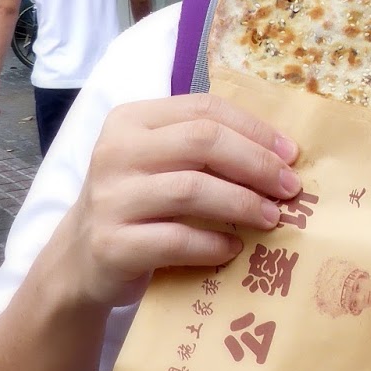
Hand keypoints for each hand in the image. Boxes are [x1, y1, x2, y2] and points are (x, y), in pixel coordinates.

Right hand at [55, 93, 302, 311]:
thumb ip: (204, 149)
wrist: (79, 261)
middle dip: (256, 163)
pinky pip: (176, 239)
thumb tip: (281, 153)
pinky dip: (214, 244)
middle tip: (289, 187)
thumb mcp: (160, 163)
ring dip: (243, 203)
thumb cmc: (136, 204)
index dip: (254, 129)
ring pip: (192, 189)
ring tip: (272, 217)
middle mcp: (115, 152)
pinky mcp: (111, 245)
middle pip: (202, 142)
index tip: (290, 153)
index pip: (203, 109)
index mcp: (131, 120)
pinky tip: (234, 248)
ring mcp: (109, 199)